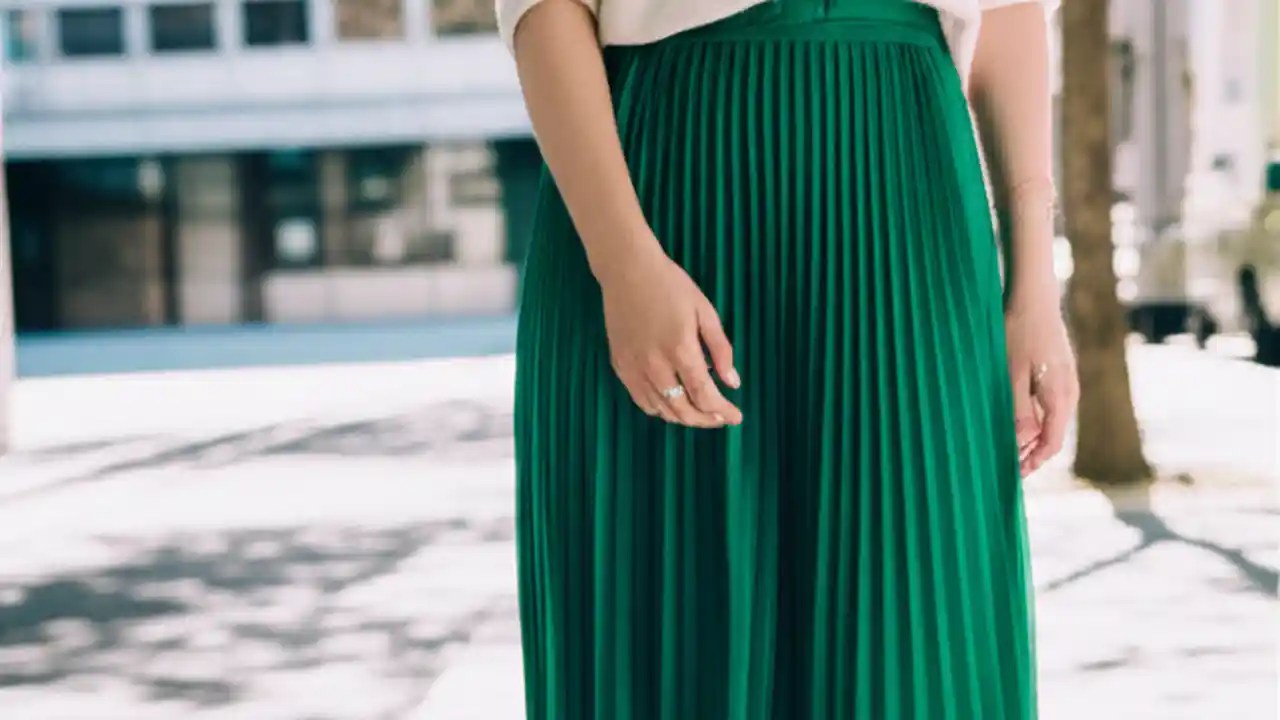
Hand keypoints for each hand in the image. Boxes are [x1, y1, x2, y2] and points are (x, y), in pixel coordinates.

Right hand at [594, 239, 742, 427]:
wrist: (627, 271)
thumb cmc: (671, 286)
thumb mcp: (705, 312)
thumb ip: (721, 349)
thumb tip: (733, 382)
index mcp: (680, 350)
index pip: (704, 395)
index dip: (722, 411)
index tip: (736, 416)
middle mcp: (655, 366)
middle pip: (682, 410)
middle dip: (705, 419)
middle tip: (720, 418)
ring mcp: (633, 368)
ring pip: (661, 410)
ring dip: (684, 418)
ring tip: (700, 414)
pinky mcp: (620, 366)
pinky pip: (641, 400)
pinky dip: (660, 409)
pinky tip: (672, 404)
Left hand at [1004, 295, 1078, 475]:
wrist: (1034, 296)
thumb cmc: (1018, 333)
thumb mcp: (1012, 375)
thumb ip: (1018, 411)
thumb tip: (1022, 445)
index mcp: (1061, 397)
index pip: (1051, 443)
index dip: (1032, 462)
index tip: (1014, 474)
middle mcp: (1070, 392)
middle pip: (1054, 434)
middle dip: (1032, 453)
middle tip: (1009, 466)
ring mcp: (1068, 380)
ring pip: (1053, 420)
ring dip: (1033, 436)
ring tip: (1010, 447)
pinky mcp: (1061, 371)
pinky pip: (1051, 404)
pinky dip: (1036, 417)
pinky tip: (1018, 418)